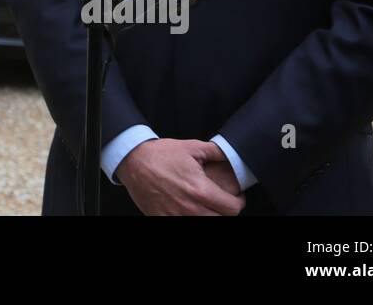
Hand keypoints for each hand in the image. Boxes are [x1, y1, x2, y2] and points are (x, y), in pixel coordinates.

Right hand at [115, 138, 244, 215]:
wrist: (133, 161)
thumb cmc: (161, 154)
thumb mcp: (191, 147)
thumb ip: (215, 151)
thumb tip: (231, 154)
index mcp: (201, 190)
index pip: (233, 208)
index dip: (238, 202)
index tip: (236, 197)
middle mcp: (191, 207)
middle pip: (222, 220)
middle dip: (225, 211)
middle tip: (221, 202)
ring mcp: (177, 216)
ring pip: (206, 224)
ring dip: (209, 215)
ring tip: (206, 206)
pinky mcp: (164, 219)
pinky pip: (184, 224)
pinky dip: (190, 218)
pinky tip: (189, 210)